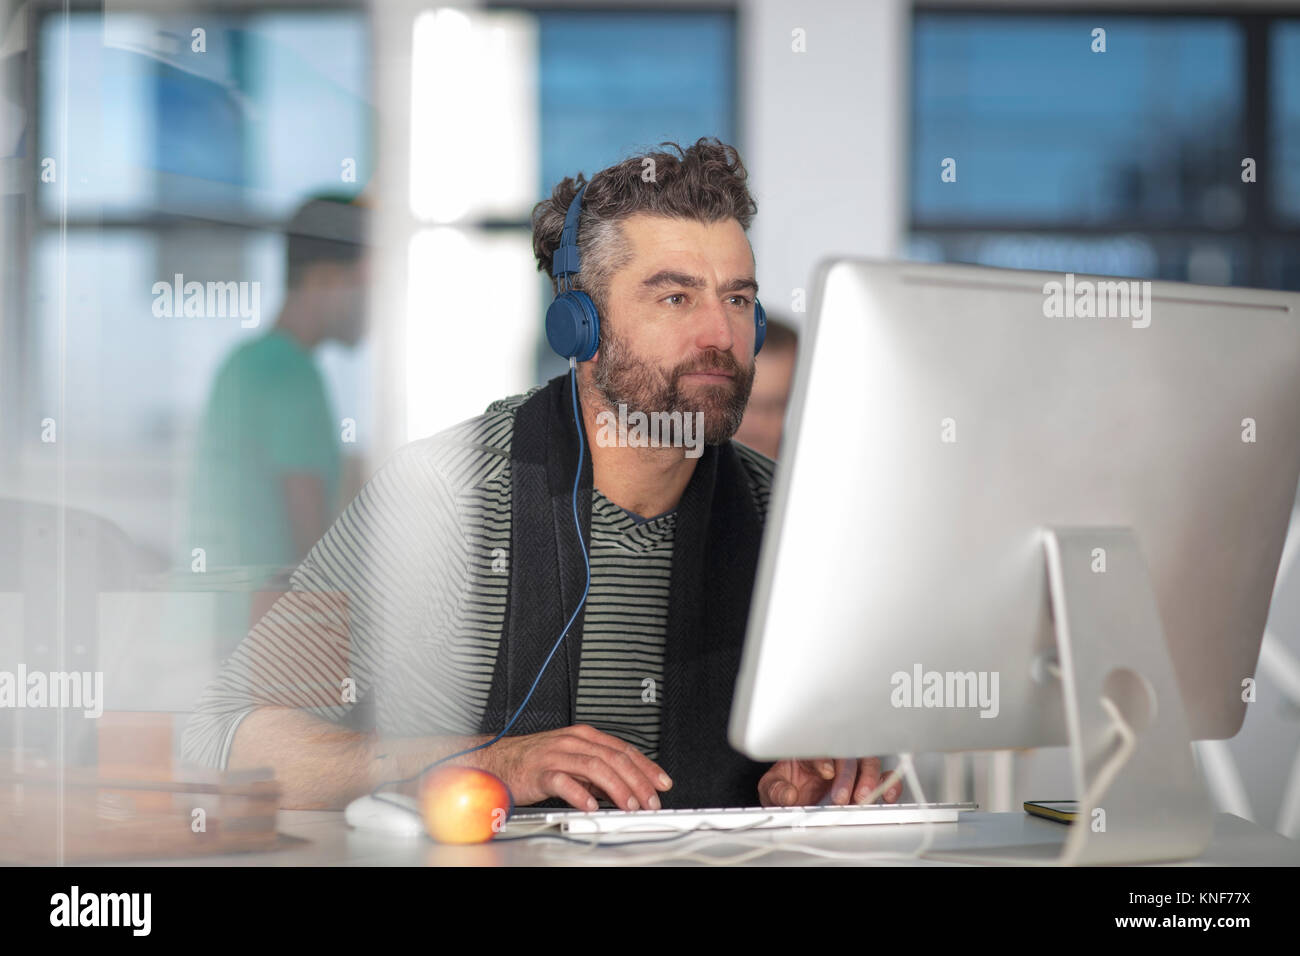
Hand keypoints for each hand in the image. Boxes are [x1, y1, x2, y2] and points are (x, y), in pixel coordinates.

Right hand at [476, 724, 672, 811]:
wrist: (498, 761)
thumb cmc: (535, 762)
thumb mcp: (573, 761)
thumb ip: (598, 771)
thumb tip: (626, 787)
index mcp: (584, 736)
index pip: (623, 749)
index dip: (646, 767)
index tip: (662, 783)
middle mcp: (573, 742)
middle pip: (614, 758)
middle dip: (637, 781)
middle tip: (650, 801)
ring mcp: (556, 755)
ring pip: (594, 767)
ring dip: (616, 788)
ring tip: (629, 805)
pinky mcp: (539, 771)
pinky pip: (562, 781)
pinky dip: (579, 794)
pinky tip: (591, 806)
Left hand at [757, 757, 901, 807]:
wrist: (789, 803)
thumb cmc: (784, 788)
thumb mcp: (771, 788)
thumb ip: (777, 790)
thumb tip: (788, 795)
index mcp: (809, 752)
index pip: (820, 747)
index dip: (824, 759)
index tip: (825, 772)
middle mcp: (832, 757)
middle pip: (847, 755)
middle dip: (847, 775)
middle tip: (842, 796)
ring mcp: (849, 769)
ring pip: (867, 763)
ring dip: (868, 780)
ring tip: (862, 798)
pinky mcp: (863, 782)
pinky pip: (881, 777)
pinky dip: (888, 783)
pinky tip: (886, 794)